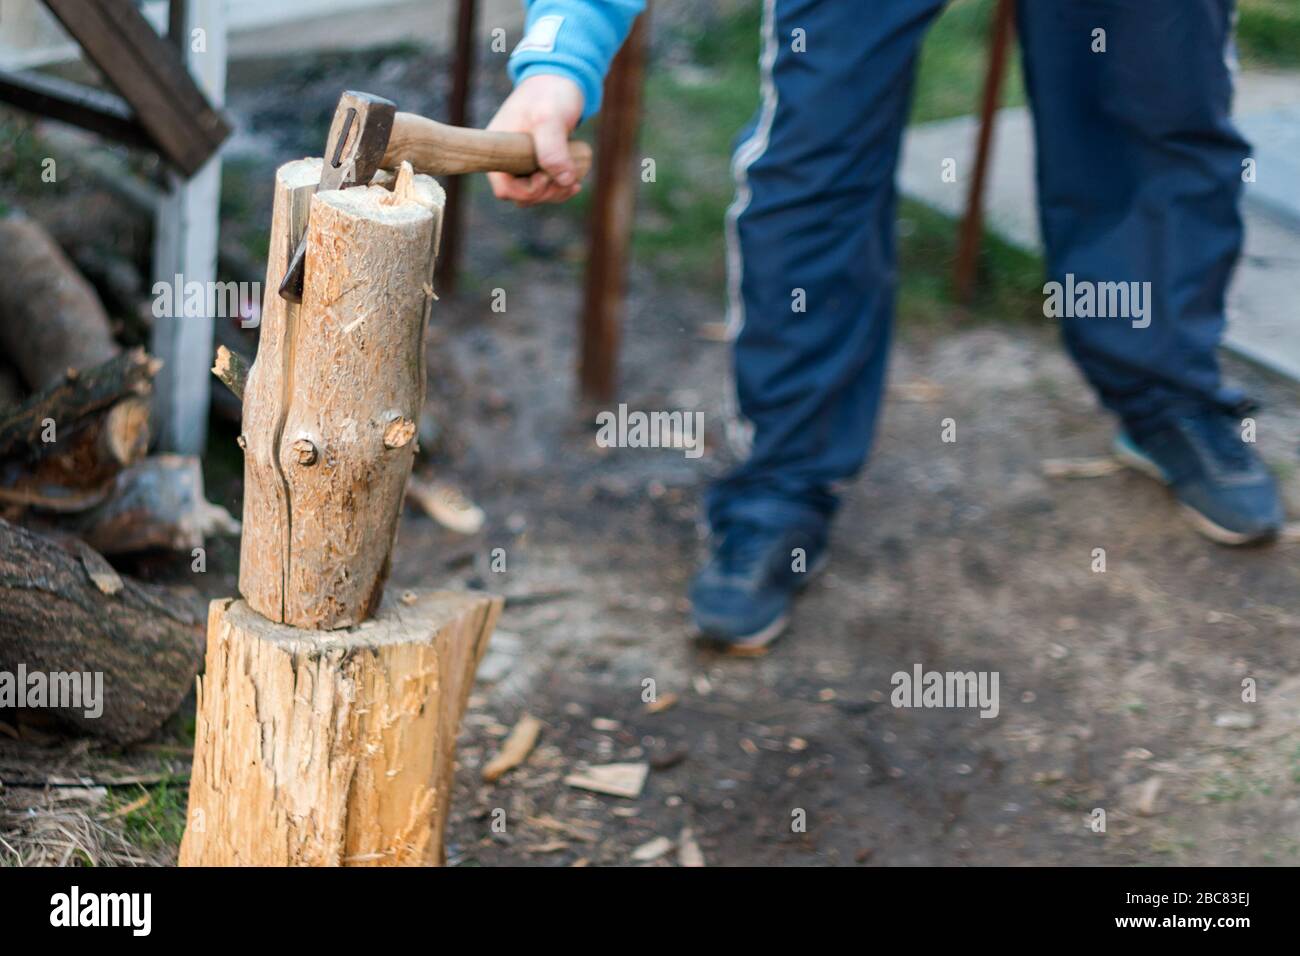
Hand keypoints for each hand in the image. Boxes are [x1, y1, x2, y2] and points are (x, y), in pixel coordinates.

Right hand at [486, 74, 585, 205]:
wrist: (561, 77)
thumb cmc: (550, 93)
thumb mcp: (549, 118)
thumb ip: (553, 149)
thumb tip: (563, 180)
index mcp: (499, 149)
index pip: (504, 189)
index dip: (527, 192)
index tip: (546, 177)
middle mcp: (507, 158)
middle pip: (521, 195)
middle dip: (546, 193)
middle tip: (566, 179)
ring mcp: (521, 160)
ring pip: (535, 193)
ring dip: (555, 192)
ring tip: (574, 181)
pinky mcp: (536, 160)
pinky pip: (545, 184)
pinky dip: (560, 186)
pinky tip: (574, 180)